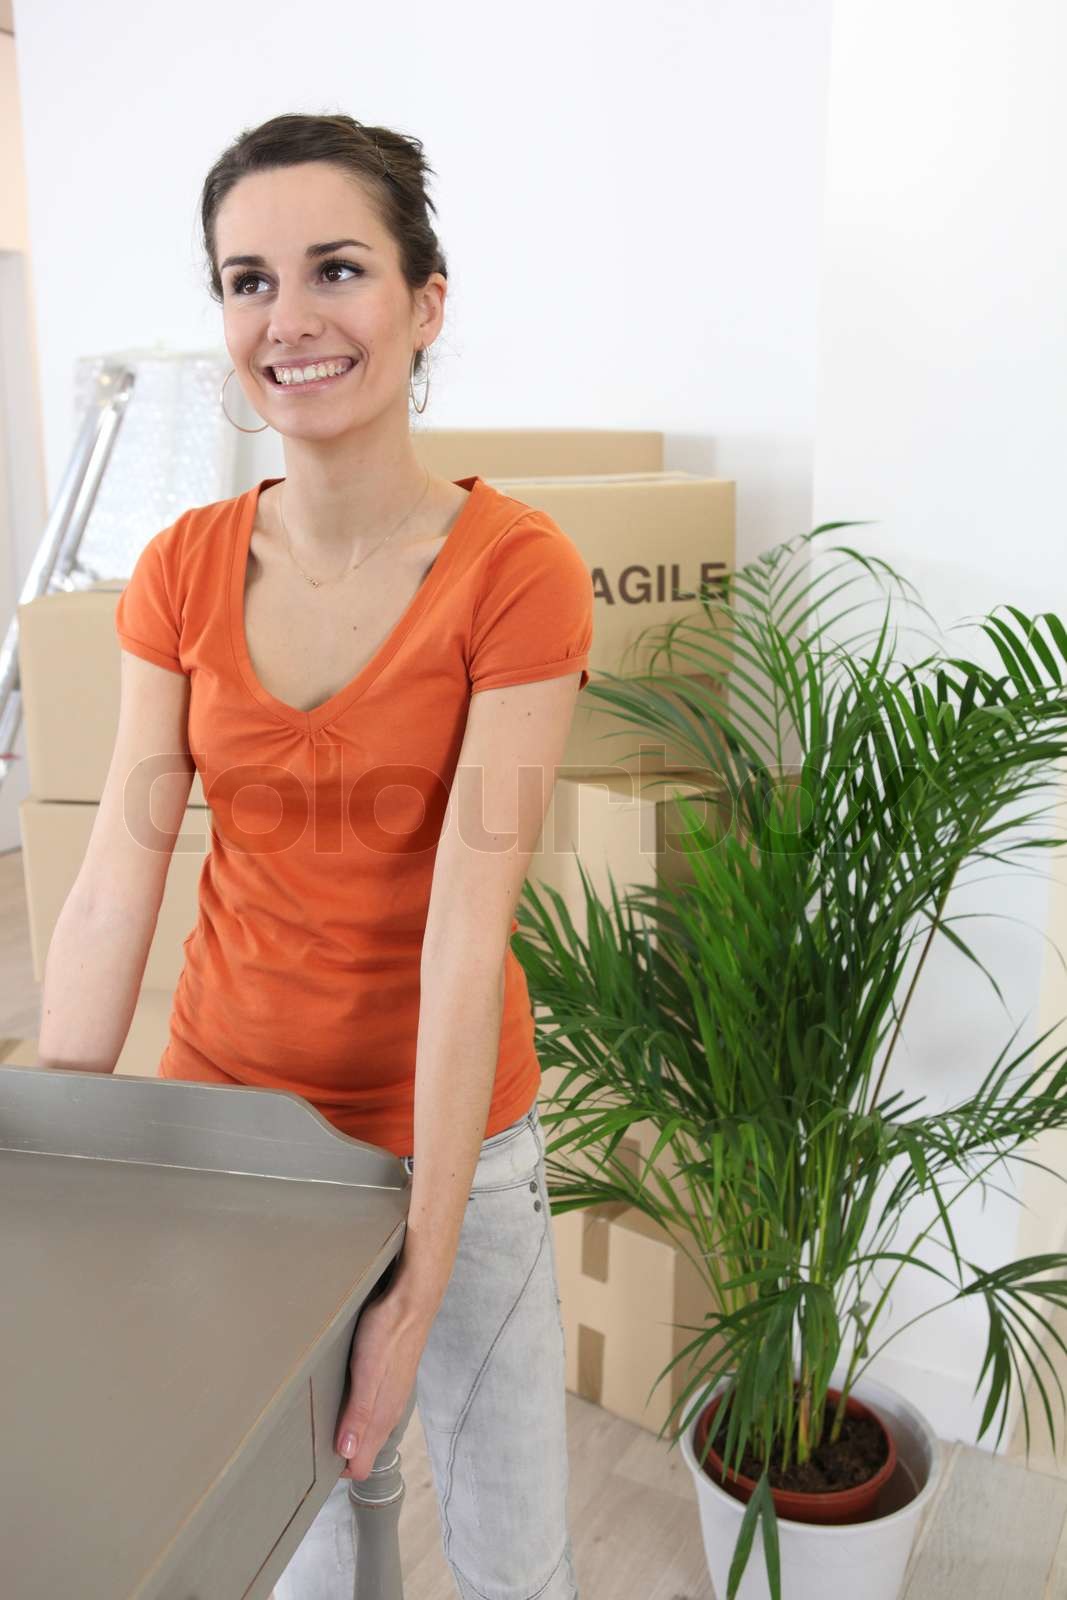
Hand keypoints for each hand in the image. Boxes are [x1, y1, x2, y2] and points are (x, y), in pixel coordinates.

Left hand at [334, 1277, 434, 1481]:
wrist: (412, 1302)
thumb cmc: (387, 1334)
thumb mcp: (368, 1374)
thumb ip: (358, 1414)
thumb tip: (346, 1453)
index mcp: (382, 1417)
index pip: (361, 1465)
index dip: (339, 1468)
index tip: (314, 1458)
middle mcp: (389, 1412)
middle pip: (364, 1450)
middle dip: (340, 1453)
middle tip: (310, 1440)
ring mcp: (391, 1395)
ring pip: (368, 1430)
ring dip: (347, 1433)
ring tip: (322, 1420)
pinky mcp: (390, 1379)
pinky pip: (372, 1410)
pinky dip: (356, 1413)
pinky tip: (343, 1397)